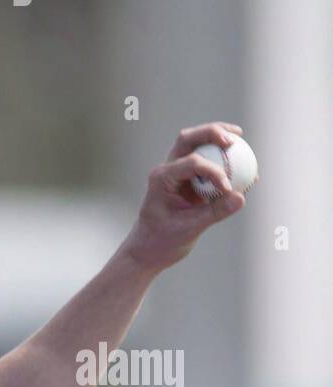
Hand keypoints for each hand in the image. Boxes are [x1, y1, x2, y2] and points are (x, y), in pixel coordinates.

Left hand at [121, 122, 246, 273]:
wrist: (147, 250)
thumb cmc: (162, 241)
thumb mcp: (189, 229)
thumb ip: (214, 213)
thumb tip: (241, 197)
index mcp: (162, 179)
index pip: (191, 162)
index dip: (214, 171)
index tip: (227, 188)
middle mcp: (166, 170)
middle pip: (189, 139)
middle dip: (212, 132)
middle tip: (235, 137)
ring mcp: (175, 172)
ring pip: (194, 144)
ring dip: (216, 137)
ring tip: (239, 136)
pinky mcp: (185, 179)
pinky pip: (205, 162)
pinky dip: (221, 159)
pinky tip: (243, 163)